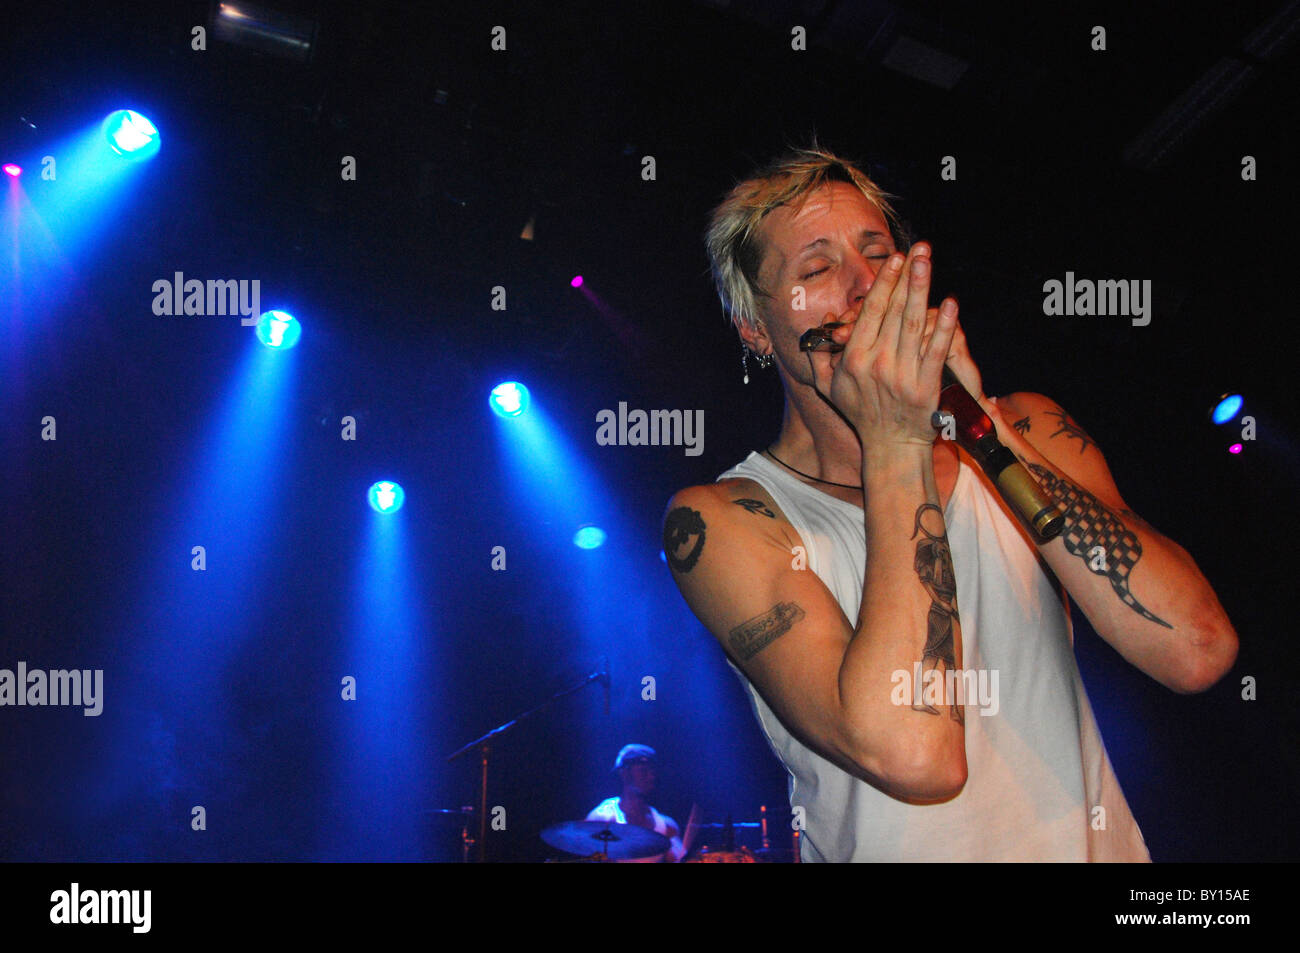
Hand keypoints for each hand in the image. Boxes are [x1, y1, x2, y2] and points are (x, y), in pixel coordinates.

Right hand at [821, 242, 958, 448]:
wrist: (890, 446)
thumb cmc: (860, 414)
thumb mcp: (828, 388)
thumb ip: (817, 358)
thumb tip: (817, 328)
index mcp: (853, 360)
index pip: (871, 312)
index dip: (885, 283)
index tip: (896, 260)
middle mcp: (877, 364)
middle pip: (894, 311)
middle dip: (907, 276)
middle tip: (919, 249)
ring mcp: (903, 376)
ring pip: (915, 325)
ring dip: (922, 290)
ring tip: (930, 263)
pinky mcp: (926, 387)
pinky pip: (936, 351)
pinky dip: (945, 327)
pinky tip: (951, 304)